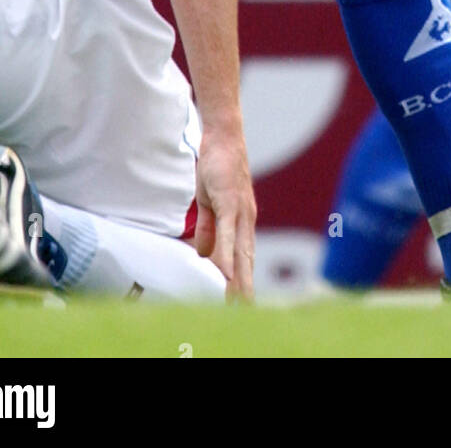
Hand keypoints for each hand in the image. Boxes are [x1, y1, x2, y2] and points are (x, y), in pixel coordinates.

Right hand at [193, 127, 256, 301]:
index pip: (244, 256)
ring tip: (237, 302)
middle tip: (245, 313)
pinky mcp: (229, 202)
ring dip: (239, 278)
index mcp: (242, 220)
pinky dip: (227, 253)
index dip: (244, 281)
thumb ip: (209, 228)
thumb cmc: (217, 167)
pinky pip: (227, 233)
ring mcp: (240, 211)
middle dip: (245, 288)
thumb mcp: (209, 202)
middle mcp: (246, 219)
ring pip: (240, 251)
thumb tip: (203, 255)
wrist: (224, 137)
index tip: (243, 304)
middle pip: (246, 260)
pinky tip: (226, 271)